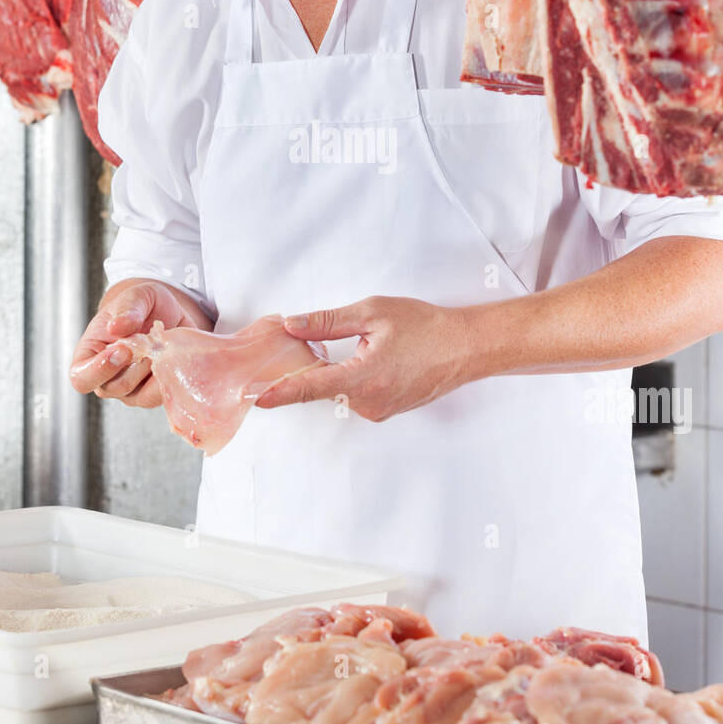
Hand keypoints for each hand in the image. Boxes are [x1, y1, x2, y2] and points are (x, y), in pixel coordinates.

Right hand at [69, 280, 198, 407]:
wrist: (170, 315)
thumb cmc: (144, 306)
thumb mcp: (137, 295)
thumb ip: (128, 308)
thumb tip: (117, 327)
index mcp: (90, 352)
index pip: (80, 377)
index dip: (99, 370)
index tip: (123, 349)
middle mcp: (106, 375)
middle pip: (111, 389)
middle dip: (134, 368)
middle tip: (150, 343)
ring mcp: (130, 388)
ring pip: (138, 397)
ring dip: (152, 371)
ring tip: (160, 345)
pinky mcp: (151, 392)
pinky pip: (160, 395)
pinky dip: (169, 377)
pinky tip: (172, 356)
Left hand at [254, 296, 474, 421]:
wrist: (467, 347)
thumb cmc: (427, 327)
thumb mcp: (373, 313)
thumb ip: (328, 322)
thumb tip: (292, 326)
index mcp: (363, 379)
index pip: (309, 388)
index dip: (280, 393)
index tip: (256, 397)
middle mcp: (369, 403)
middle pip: (323, 388)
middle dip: (312, 367)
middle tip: (309, 341)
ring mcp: (379, 410)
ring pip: (340, 391)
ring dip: (337, 371)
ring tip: (366, 344)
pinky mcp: (388, 410)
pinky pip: (357, 395)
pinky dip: (354, 377)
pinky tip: (373, 356)